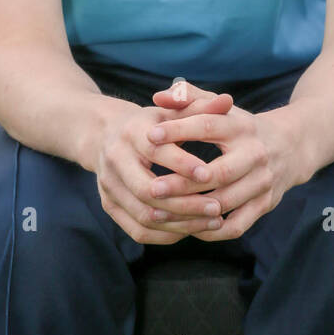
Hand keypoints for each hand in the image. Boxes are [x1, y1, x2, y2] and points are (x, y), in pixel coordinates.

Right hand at [94, 84, 234, 244]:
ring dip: (180, 222)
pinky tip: (192, 229)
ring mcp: (108, 186)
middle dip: (185, 202)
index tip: (210, 174)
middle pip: (147, 190)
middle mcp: (115, 160)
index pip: (156, 151)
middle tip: (218, 206)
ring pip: (145, 215)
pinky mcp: (109, 206)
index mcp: (131, 132)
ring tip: (212, 221)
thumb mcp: (171, 110)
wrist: (105, 135)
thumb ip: (200, 106)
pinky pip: (138, 230)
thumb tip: (228, 100)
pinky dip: (166, 234)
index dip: (182, 164)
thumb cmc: (151, 123)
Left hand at [145, 87, 299, 240]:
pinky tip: (188, 228)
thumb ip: (189, 98)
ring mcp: (263, 181)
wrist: (291, 146)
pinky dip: (212, 231)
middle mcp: (255, 153)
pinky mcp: (266, 204)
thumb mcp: (221, 108)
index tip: (150, 136)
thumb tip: (158, 96)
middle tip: (152, 187)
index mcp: (241, 126)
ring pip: (225, 202)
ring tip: (161, 212)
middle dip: (183, 182)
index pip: (209, 125)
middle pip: (219, 172)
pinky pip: (237, 225)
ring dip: (193, 211)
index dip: (179, 130)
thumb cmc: (241, 126)